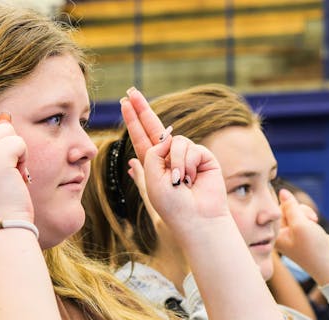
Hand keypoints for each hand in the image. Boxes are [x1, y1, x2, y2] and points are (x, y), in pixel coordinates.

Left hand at [120, 87, 232, 237]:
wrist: (198, 218)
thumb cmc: (174, 205)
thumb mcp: (153, 180)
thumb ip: (152, 154)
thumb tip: (166, 138)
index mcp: (154, 165)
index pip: (142, 137)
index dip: (133, 120)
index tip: (125, 103)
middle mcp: (170, 157)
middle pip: (155, 127)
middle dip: (142, 109)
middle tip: (130, 91)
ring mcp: (187, 156)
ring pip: (175, 140)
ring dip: (175, 161)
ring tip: (180, 182)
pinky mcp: (203, 156)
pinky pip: (189, 147)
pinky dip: (187, 163)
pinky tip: (192, 179)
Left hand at [275, 189, 328, 284]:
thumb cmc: (313, 247)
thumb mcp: (300, 224)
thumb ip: (290, 206)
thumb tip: (282, 191)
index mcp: (275, 235)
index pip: (275, 211)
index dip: (288, 206)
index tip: (299, 216)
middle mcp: (281, 233)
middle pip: (285, 208)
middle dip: (299, 210)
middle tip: (310, 220)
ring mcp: (291, 232)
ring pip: (295, 210)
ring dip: (306, 212)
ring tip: (314, 222)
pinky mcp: (301, 231)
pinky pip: (302, 215)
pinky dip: (309, 216)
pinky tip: (315, 224)